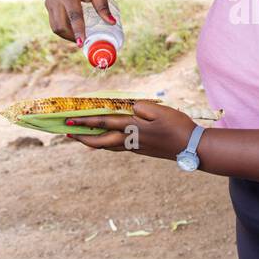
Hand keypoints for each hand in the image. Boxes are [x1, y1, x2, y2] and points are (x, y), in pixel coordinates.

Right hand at [44, 0, 116, 47]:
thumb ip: (103, 7)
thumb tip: (112, 23)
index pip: (73, 16)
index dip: (78, 31)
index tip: (82, 43)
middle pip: (60, 25)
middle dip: (71, 36)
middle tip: (85, 42)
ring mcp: (49, 1)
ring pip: (55, 26)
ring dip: (66, 34)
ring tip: (80, 36)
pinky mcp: (48, 4)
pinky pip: (54, 22)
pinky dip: (63, 28)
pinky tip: (73, 31)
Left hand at [67, 101, 196, 160]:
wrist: (192, 148)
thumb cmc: (178, 127)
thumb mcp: (161, 112)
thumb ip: (142, 108)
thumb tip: (130, 108)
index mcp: (134, 128)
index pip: (105, 123)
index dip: (86, 121)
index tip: (70, 120)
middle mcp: (131, 140)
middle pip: (100, 141)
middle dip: (82, 137)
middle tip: (67, 133)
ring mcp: (136, 147)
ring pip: (108, 146)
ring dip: (92, 142)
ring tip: (81, 138)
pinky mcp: (141, 150)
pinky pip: (117, 147)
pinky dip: (106, 143)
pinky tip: (106, 141)